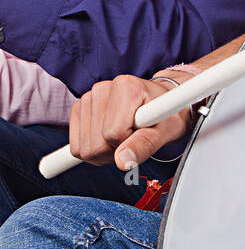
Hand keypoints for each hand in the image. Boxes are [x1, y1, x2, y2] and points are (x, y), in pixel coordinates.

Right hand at [69, 72, 194, 172]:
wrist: (160, 104)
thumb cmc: (165, 116)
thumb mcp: (164, 132)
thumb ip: (145, 145)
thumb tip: (122, 162)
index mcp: (126, 87)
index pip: (113, 134)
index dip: (128, 144)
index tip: (142, 134)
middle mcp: (103, 88)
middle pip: (96, 145)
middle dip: (115, 152)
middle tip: (133, 140)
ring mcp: (88, 97)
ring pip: (84, 149)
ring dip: (104, 152)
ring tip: (124, 138)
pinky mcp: (79, 109)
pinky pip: (76, 147)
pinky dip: (92, 150)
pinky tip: (109, 139)